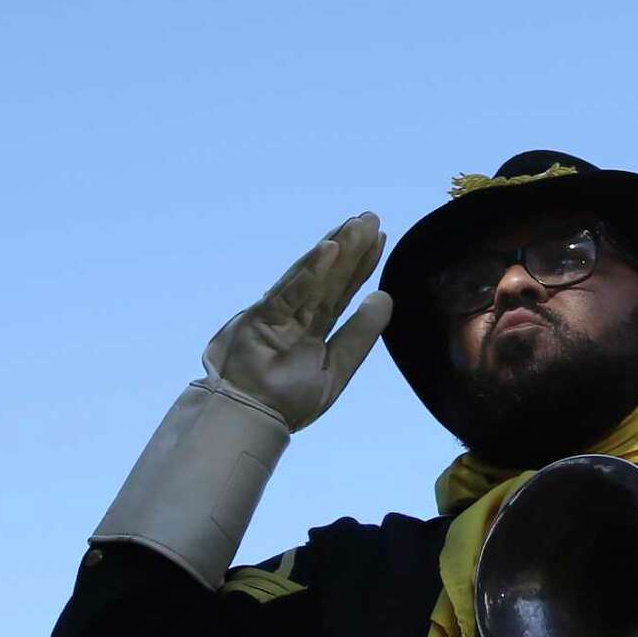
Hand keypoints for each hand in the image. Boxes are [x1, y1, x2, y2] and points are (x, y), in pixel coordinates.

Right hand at [205, 213, 392, 431]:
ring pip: (313, 276)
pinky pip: (290, 291)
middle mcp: (298, 314)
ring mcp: (280, 313)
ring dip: (335, 249)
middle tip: (371, 217)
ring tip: (357, 225)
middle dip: (351, 247)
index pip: (343, 290)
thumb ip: (360, 335)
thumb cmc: (289, 400)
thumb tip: (384, 298)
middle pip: (330, 276)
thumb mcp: (337, 368)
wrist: (253, 418)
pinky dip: (309, 271)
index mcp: (315, 327)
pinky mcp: (263, 317)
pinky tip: (329, 249)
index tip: (380, 237)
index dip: (361, 265)